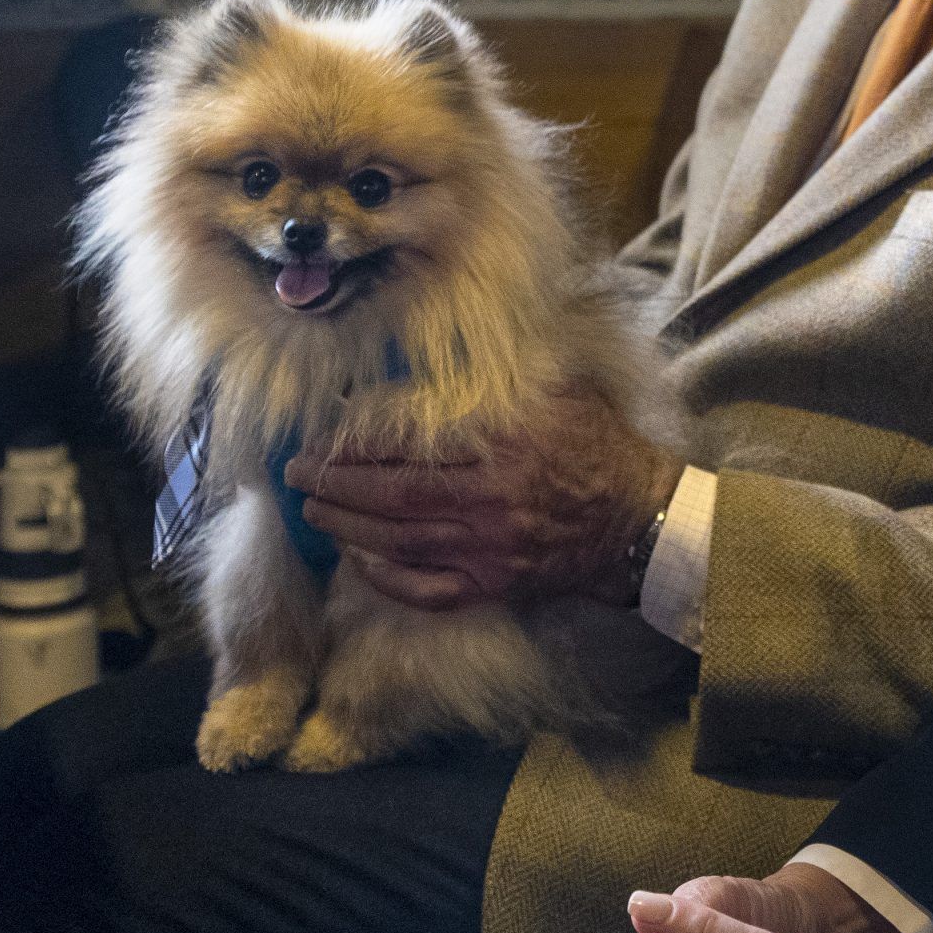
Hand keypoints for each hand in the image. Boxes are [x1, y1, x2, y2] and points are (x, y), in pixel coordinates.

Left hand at [287, 385, 681, 609]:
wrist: (636, 516)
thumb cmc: (596, 443)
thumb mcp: (558, 390)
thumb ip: (502, 374)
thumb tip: (443, 342)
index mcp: (503, 444)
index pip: (411, 443)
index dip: (356, 442)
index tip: (322, 435)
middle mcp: (491, 499)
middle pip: (393, 495)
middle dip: (335, 484)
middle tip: (296, 474)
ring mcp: (491, 548)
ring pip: (401, 541)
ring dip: (347, 526)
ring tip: (312, 509)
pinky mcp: (496, 584)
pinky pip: (429, 590)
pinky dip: (389, 579)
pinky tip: (361, 560)